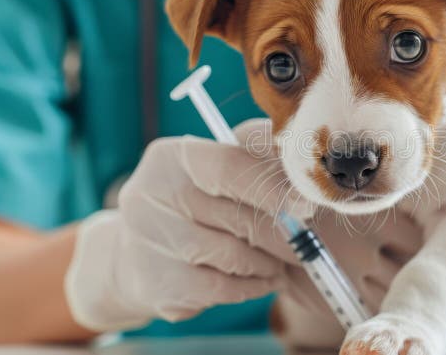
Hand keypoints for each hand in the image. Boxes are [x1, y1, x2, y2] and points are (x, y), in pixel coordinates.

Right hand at [64, 119, 422, 332]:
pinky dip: (252, 285)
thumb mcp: (215, 175)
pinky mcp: (155, 281)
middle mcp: (152, 193)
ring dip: (269, 261)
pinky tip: (264, 279)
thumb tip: (310, 179)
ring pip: (234, 255)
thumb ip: (255, 167)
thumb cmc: (194, 206)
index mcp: (172, 156)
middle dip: (283, 232)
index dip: (275, 186)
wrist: (135, 255)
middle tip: (306, 238)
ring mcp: (148, 239)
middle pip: (239, 215)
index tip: (307, 204)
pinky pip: (221, 287)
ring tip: (282, 260)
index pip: (232, 165)